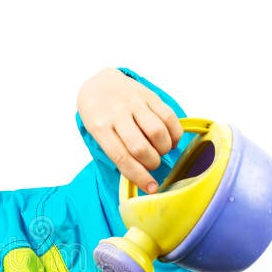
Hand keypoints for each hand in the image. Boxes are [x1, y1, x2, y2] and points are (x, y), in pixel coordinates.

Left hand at [77, 68, 183, 193]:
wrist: (98, 83)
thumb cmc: (98, 115)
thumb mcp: (97, 133)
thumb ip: (115, 150)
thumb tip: (139, 176)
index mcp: (100, 128)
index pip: (121, 157)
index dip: (139, 176)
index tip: (151, 188)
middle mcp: (117, 114)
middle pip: (141, 147)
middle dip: (152, 163)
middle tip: (152, 164)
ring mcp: (134, 103)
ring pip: (158, 131)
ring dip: (164, 149)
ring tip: (161, 151)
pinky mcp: (149, 95)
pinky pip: (169, 116)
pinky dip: (174, 133)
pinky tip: (170, 139)